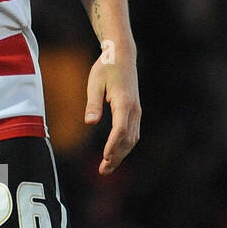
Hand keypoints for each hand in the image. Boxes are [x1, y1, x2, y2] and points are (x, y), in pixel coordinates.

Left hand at [86, 40, 140, 174]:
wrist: (122, 56)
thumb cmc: (105, 68)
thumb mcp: (94, 83)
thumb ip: (92, 103)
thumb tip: (90, 122)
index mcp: (123, 102)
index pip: (120, 130)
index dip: (112, 145)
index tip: (104, 157)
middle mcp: (134, 109)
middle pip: (128, 139)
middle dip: (116, 156)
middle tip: (102, 171)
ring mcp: (137, 111)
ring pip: (132, 138)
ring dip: (120, 154)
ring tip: (106, 167)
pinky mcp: (135, 111)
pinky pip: (132, 133)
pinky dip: (124, 146)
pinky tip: (114, 154)